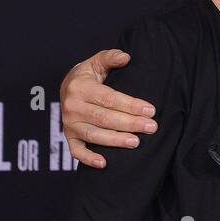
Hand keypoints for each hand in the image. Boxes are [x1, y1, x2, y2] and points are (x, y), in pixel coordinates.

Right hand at [60, 50, 156, 168]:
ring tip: (136, 142)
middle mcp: (72, 106)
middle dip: (130, 123)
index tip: (151, 110)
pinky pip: (76, 150)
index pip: (109, 98)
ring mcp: (69, 123)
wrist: (67, 87)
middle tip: (151, 127)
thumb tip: (126, 57)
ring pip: (94, 135)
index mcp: (80, 87)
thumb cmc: (90, 76)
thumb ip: (111, 57)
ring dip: (115, 141)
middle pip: (104, 118)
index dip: (130, 105)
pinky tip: (104, 163)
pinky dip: (88, 158)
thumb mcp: (97, 62)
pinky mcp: (69, 136)